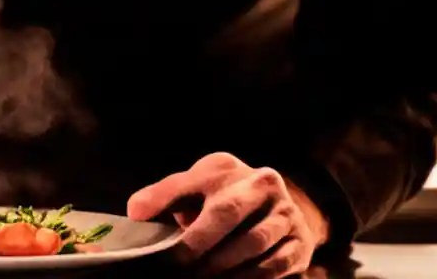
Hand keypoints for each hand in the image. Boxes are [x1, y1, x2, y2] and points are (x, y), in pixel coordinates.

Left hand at [128, 153, 328, 277]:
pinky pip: (275, 265)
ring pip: (254, 243)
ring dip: (226, 268)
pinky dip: (251, 278)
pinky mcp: (301, 241)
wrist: (276, 210)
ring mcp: (286, 211)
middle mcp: (262, 183)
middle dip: (201, 245)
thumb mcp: (193, 189)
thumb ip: (164, 196)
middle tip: (182, 270)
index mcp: (227, 168)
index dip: (171, 210)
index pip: (194, 185)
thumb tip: (135, 212)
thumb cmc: (222, 201)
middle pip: (228, 212)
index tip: (162, 248)